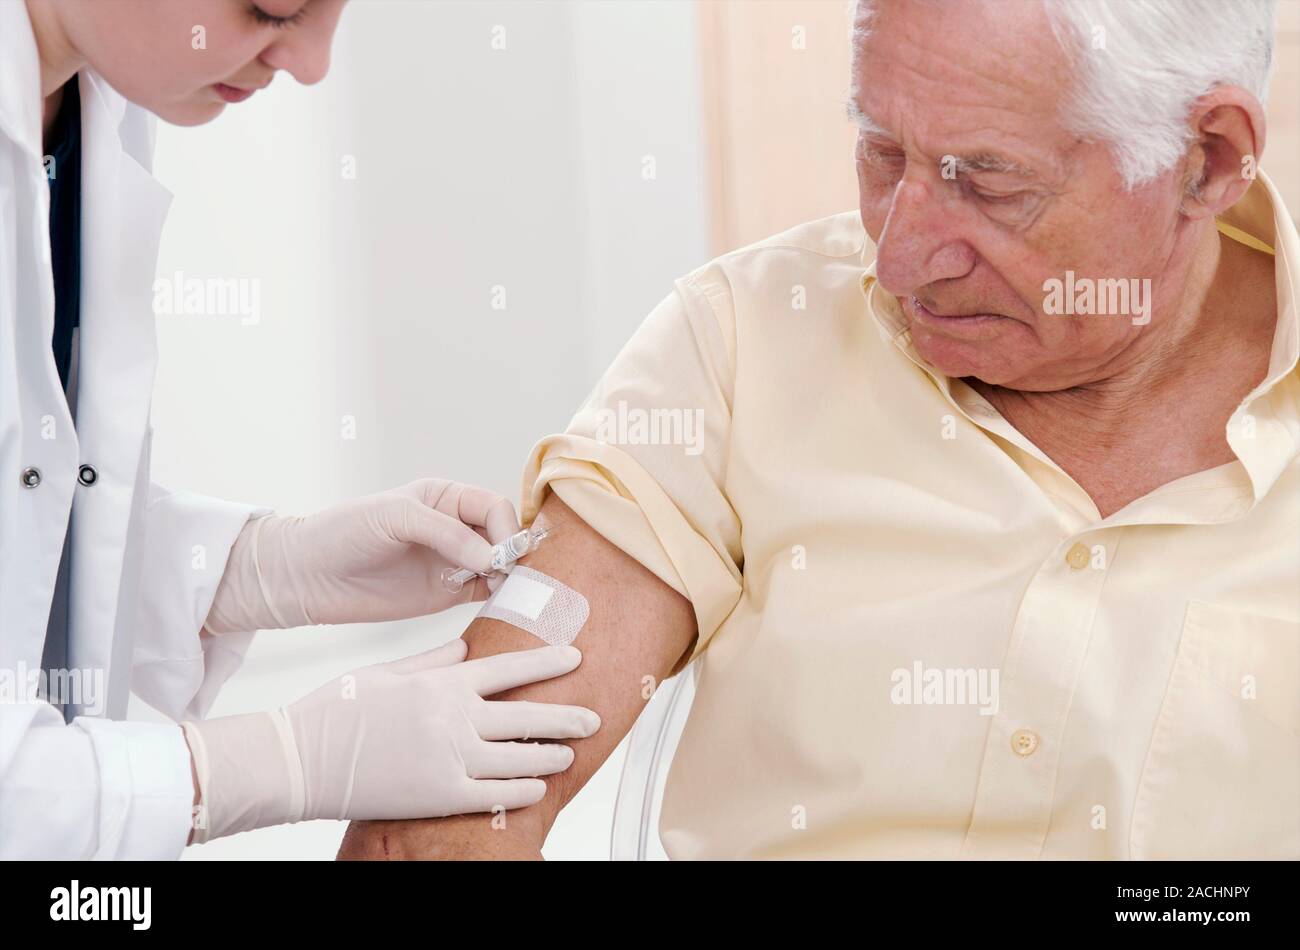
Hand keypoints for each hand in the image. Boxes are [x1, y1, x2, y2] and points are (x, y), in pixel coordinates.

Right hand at [183, 640, 600, 841]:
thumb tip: (467, 648)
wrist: (302, 759)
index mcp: (442, 682)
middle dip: (567, 716)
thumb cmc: (336, 711)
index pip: (510, 667)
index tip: (577, 656)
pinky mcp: (441, 795)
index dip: (548, 661)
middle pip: (527, 716)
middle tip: (594, 717)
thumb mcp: (387, 671)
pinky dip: (522, 791)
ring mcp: (450, 758)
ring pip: (519, 757)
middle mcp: (454, 717)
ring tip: (571, 754)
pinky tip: (538, 788)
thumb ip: (433, 659)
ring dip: (551, 755)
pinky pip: (495, 795)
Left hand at [207, 478, 518, 630]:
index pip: (494, 507)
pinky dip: (501, 599)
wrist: (308, 576)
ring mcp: (453, 562)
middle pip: (504, 535)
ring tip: (508, 593)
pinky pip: (487, 594)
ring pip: (501, 566)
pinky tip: (501, 606)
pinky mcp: (449, 595)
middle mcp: (454, 528)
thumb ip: (446, 532)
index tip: (500, 554)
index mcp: (444, 498)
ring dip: (511, 577)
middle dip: (512, 552)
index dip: (505, 528)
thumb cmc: (344, 532)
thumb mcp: (395, 516)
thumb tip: (492, 558)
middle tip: (507, 575)